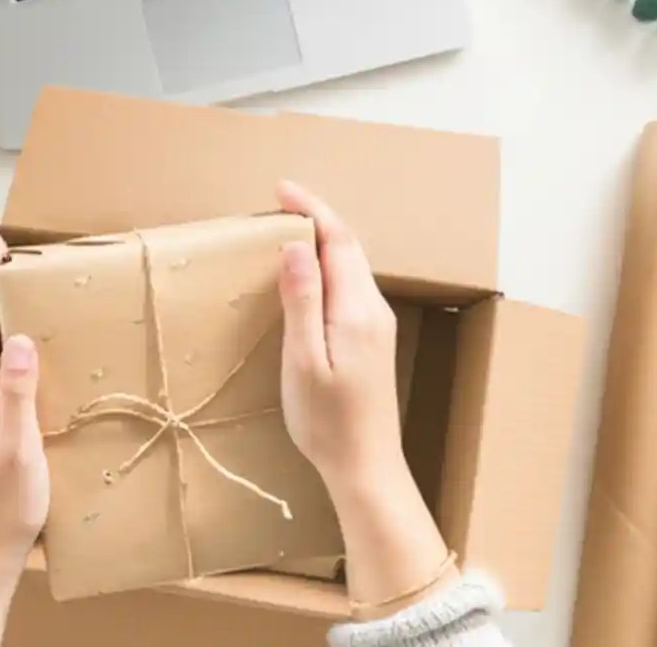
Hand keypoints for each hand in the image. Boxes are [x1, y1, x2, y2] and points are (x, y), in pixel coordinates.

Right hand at [275, 182, 455, 615]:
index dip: (311, 209)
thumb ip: (302, 300)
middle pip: (349, 248)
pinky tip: (308, 276)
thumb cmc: (327, 421)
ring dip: (323, 242)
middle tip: (279, 204)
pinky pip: (351, 287)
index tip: (281, 189)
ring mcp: (377, 326)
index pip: (338, 240)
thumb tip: (294, 247)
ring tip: (287, 231)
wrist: (366, 467)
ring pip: (351, 267)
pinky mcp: (373, 342)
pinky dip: (329, 267)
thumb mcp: (304, 360)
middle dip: (317, 219)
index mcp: (357, 310)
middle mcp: (374, 310)